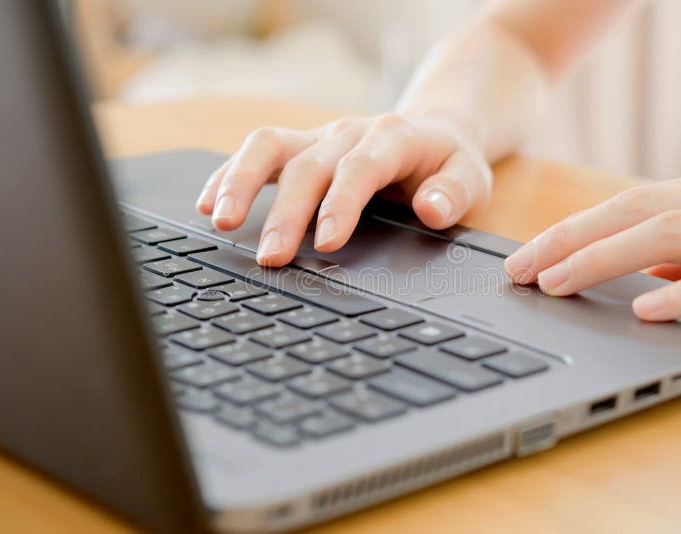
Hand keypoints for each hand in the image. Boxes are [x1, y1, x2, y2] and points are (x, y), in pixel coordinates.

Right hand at [196, 113, 491, 265]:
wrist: (434, 131)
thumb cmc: (448, 162)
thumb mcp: (471, 179)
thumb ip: (454, 194)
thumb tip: (431, 209)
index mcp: (393, 139)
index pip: (360, 168)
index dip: (341, 203)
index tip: (325, 242)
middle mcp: (349, 133)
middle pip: (308, 164)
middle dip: (286, 211)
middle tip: (271, 256)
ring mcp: (320, 138)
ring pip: (270, 146)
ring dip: (241, 181)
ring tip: (219, 221)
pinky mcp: (301, 147)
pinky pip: (258, 152)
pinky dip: (230, 174)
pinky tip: (209, 203)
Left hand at [504, 156, 680, 320]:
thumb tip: (645, 271)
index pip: (633, 201)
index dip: (574, 228)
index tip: (528, 255)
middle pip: (637, 208)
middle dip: (569, 240)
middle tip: (520, 270)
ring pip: (674, 232)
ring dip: (604, 259)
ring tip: (556, 283)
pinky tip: (647, 310)